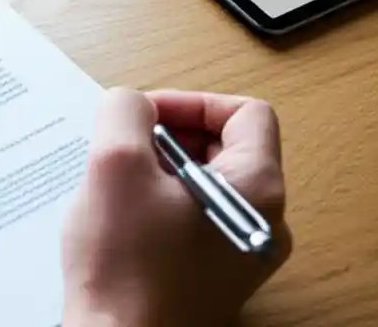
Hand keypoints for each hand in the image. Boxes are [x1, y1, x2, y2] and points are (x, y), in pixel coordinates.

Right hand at [61, 88, 291, 326]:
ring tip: (117, 188)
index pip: (245, 113)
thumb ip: (126, 110)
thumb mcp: (115, 164)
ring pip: (203, 182)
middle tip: (124, 150)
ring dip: (158, 171)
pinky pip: (193, 217)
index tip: (146, 117)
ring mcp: (240, 251)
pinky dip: (158, 205)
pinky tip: (121, 222)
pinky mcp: (214, 275)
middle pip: (224, 146)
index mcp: (258, 189)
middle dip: (169, 137)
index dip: (192, 102)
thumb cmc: (125, 268)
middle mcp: (262, 221)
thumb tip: (132, 106)